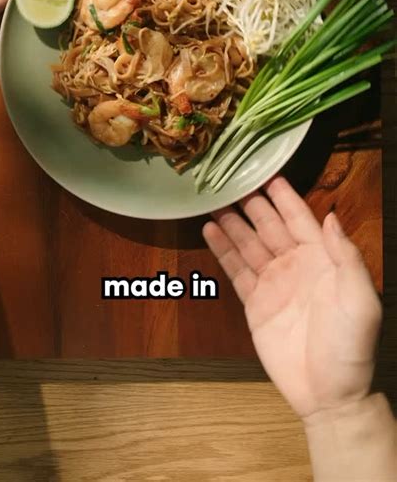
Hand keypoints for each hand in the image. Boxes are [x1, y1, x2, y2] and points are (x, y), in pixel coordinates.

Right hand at [203, 175, 381, 419]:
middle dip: (252, 204)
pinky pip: (236, 271)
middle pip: (270, 226)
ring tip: (213, 202)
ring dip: (233, 223)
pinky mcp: (255, 304)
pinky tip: (210, 231)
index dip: (284, 197)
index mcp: (323, 259)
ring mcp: (274, 283)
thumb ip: (347, 256)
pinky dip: (223, 250)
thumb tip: (329, 215)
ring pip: (250, 244)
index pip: (300, 219)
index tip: (266, 174)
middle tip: (231, 181)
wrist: (330, 395)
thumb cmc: (352, 346)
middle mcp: (296, 265)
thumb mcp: (360, 299)